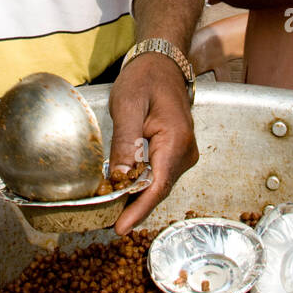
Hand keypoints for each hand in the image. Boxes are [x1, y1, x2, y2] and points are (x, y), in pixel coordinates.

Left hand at [109, 53, 197, 233]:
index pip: (158, 184)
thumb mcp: (129, 107)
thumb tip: (121, 177)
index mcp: (176, 140)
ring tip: (111, 208)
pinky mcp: (176, 153)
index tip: (121, 228)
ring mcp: (183, 153)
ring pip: (159, 183)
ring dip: (136, 195)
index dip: (139, 209)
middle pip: (159, 188)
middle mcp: (185, 151)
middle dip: (134, 206)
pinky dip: (141, 183)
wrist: (162, 65)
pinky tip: (123, 188)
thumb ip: (125, 142)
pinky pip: (159, 174)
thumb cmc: (145, 80)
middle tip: (107, 221)